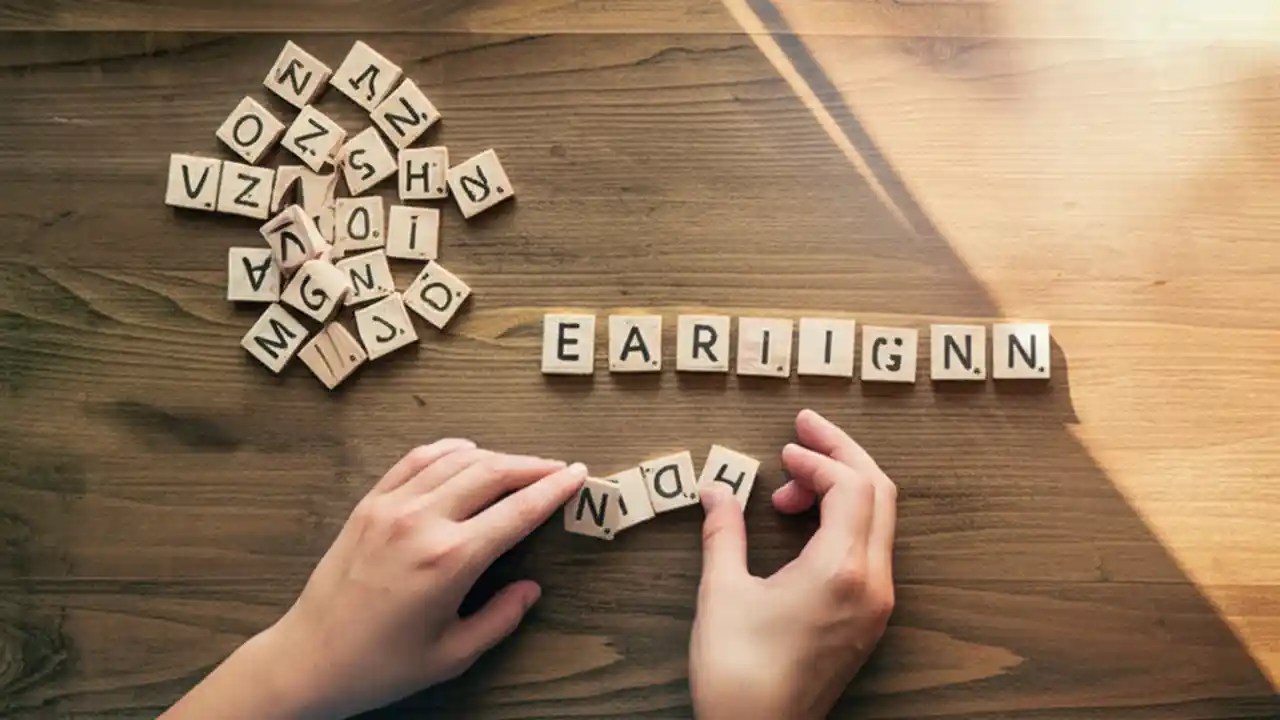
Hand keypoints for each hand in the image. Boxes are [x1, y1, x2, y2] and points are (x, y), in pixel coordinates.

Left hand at [162, 439, 586, 719]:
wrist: (308, 659)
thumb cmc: (379, 665)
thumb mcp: (452, 655)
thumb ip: (499, 619)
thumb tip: (530, 590)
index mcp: (449, 561)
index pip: (518, 510)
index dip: (554, 489)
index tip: (578, 475)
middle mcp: (422, 523)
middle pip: (492, 473)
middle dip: (533, 465)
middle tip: (558, 468)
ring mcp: (391, 507)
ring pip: (456, 459)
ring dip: (495, 456)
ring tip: (520, 465)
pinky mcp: (369, 505)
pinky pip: (416, 460)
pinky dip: (447, 450)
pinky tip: (467, 452)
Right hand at [690, 409, 897, 719]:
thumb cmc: (739, 673)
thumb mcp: (721, 592)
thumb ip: (723, 532)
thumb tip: (716, 490)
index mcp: (840, 572)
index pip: (851, 485)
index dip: (817, 457)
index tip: (781, 450)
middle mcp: (871, 585)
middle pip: (879, 493)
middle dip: (841, 454)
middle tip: (804, 430)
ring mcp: (875, 605)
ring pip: (879, 519)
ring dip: (842, 488)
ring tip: (789, 489)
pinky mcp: (868, 620)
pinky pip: (870, 549)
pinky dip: (844, 520)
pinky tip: (807, 521)